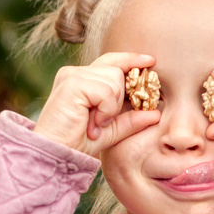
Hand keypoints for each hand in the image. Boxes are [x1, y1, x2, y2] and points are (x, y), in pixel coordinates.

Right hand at [33, 52, 160, 157]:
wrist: (56, 154)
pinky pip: (106, 90)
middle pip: (116, 70)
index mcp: (82, 79)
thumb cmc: (78, 143)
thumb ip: (131, 120)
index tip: (150, 61)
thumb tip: (156, 113)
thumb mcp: (111, 131)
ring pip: (114, 79)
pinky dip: (106, 109)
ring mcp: (72, 75)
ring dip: (111, 106)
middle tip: (105, 120)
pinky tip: (94, 122)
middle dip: (120, 97)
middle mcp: (75, 73)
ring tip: (96, 123)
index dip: (131, 59)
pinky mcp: (72, 83)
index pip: (111, 61)